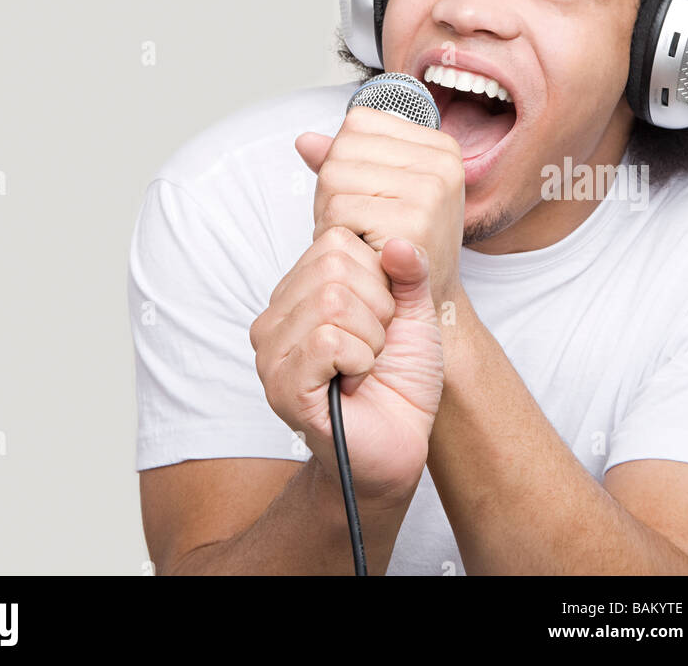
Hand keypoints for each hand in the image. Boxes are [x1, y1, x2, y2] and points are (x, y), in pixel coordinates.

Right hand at [250, 226, 443, 504]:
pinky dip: (359, 360)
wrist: (398, 446)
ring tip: (364, 365)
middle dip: (376, 308)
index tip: (383, 317)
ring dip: (369, 338)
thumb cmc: (400, 381)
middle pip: (334, 267)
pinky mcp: (282, 385)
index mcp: (299, 292)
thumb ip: (409, 273)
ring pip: (331, 302)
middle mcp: (276, 316)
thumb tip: (396, 241)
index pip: (336, 242)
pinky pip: (327, 341)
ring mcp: (272, 352)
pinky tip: (355, 381)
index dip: (377, 278)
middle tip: (375, 346)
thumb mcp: (415, 314)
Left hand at [296, 104, 465, 311]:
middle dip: (334, 188)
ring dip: (330, 213)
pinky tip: (360, 251)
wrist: (426, 305)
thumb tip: (304, 140)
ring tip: (359, 237)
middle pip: (343, 148)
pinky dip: (334, 233)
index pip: (359, 123)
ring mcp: (431, 190)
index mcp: (439, 146)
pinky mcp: (413, 221)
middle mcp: (442, 161)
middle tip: (358, 223)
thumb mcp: (383, 192)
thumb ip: (346, 161)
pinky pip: (338, 210)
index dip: (344, 158)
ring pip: (334, 177)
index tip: (366, 194)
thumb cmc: (402, 245)